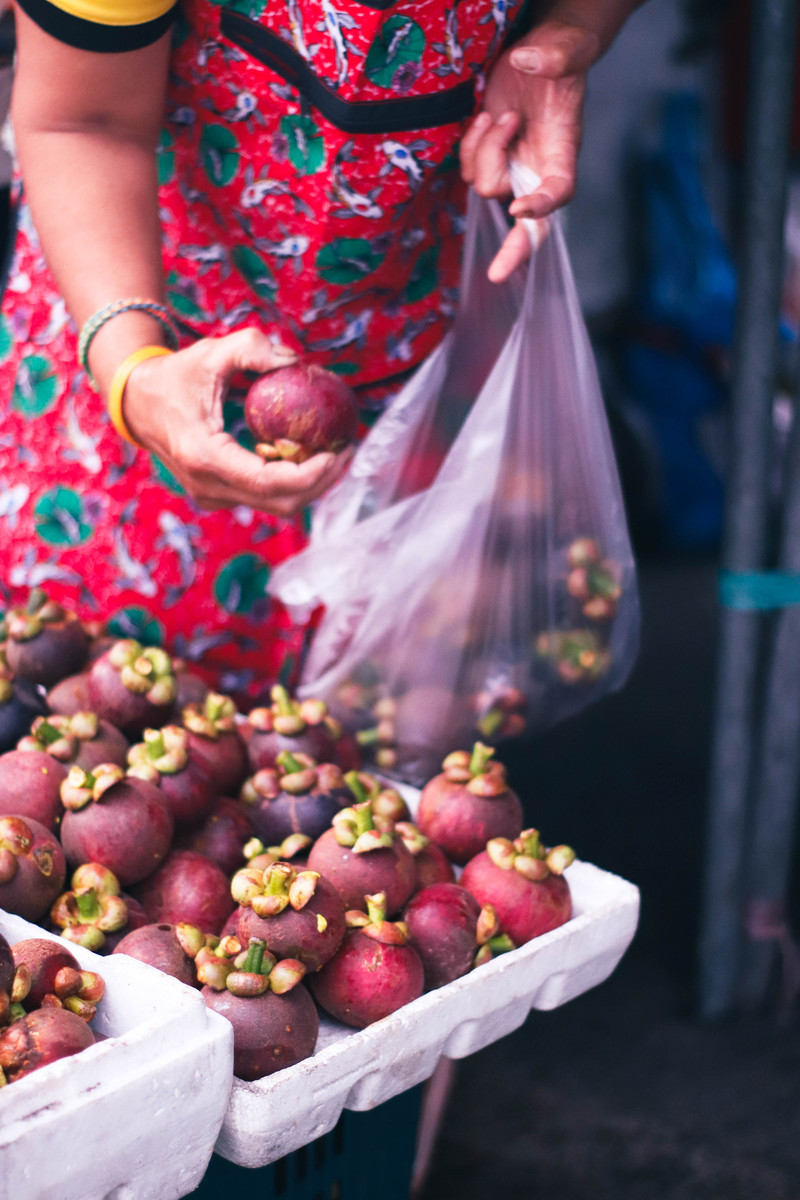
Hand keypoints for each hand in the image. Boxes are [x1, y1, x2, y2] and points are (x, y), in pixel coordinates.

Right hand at [121, 328, 353, 516]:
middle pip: (280, 503)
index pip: (268, 482)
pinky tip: (309, 456)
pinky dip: (292, 482)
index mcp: (204, 456)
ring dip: (310, 485)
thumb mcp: (209, 353)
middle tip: (346, 452)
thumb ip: (250, 347)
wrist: (137, 403)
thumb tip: (294, 359)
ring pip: (275, 506)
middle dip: (321, 483)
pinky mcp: (219, 495)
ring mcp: (212, 496)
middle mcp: (208, 486)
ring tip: (334, 453)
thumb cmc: (175, 376)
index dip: (310, 474)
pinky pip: (264, 498)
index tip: (337, 452)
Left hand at [460, 19, 600, 281]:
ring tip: (500, 113)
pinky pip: (469, 169)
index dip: (542, 205)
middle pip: (528, 225)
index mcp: (563, 153)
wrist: (537, 58)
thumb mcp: (566, 49)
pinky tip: (486, 116)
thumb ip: (557, 54)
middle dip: (513, 251)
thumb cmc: (558, 58)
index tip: (520, 210)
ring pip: (486, 186)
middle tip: (497, 274)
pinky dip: (471, 144)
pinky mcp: (490, 161)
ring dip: (485, 148)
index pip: (559, 190)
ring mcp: (513, 170)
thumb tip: (528, 61)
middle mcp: (538, 171)